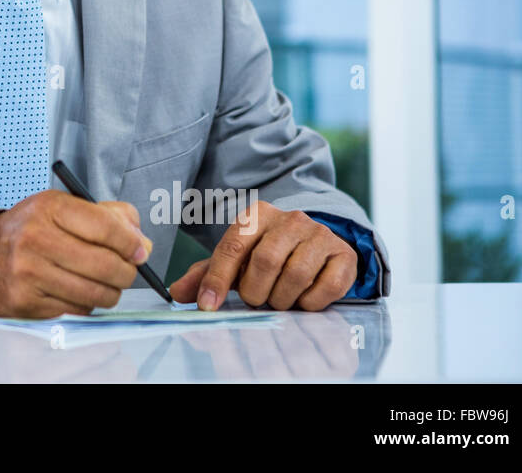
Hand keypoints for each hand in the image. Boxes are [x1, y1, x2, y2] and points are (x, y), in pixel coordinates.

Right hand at [0, 190, 151, 317]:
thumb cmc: (28, 231)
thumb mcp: (61, 209)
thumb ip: (107, 217)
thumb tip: (142, 244)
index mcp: (49, 208)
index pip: (106, 227)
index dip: (131, 243)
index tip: (140, 251)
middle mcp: (36, 238)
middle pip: (105, 265)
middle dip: (126, 273)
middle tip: (125, 272)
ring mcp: (28, 273)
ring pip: (94, 294)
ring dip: (108, 293)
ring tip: (101, 284)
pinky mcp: (25, 302)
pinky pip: (76, 311)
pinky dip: (84, 306)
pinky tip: (73, 293)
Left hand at [168, 201, 357, 311]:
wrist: (317, 246)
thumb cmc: (269, 254)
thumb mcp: (237, 260)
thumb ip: (206, 274)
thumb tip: (177, 292)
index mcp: (257, 215)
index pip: (232, 246)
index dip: (218, 279)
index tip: (208, 306)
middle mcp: (290, 219)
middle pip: (265, 262)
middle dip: (255, 291)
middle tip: (257, 298)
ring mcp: (319, 234)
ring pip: (295, 275)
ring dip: (282, 298)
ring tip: (280, 297)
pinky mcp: (344, 254)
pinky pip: (326, 287)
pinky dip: (311, 302)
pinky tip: (304, 299)